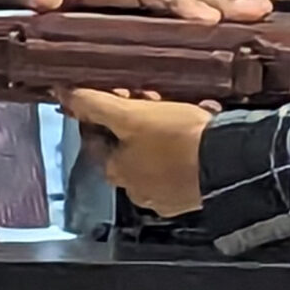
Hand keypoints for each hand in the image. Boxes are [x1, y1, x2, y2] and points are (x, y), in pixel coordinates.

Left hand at [62, 89, 213, 216]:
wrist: (228, 163)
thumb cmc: (177, 139)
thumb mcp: (131, 114)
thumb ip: (94, 104)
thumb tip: (62, 93)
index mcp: (114, 171)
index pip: (94, 136)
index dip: (103, 111)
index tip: (120, 94)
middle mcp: (134, 189)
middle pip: (124, 146)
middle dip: (133, 120)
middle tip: (151, 99)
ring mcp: (163, 196)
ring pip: (151, 155)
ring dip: (158, 132)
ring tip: (177, 110)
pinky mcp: (189, 196)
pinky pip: (178, 165)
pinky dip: (181, 147)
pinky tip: (195, 130)